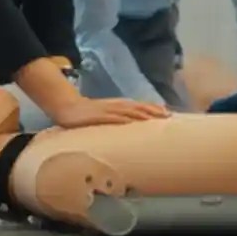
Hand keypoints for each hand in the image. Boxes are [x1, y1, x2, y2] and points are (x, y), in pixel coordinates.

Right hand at [48, 96, 168, 127]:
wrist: (67, 107)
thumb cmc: (87, 115)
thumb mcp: (105, 116)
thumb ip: (117, 120)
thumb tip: (130, 129)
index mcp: (118, 106)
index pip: (140, 106)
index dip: (154, 108)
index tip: (169, 114)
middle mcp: (115, 106)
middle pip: (138, 107)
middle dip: (153, 111)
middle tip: (168, 116)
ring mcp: (107, 110)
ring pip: (128, 111)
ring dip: (143, 114)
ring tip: (156, 118)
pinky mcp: (97, 116)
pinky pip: (112, 118)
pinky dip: (123, 119)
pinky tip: (131, 122)